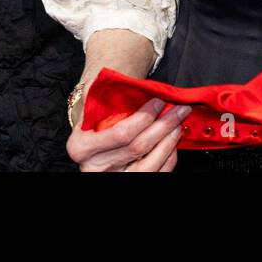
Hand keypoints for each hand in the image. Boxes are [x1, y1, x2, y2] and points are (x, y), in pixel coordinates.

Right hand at [67, 98, 192, 171]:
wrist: (90, 146)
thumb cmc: (93, 124)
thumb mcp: (88, 111)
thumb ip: (97, 96)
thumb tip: (109, 79)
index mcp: (81, 147)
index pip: (121, 133)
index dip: (144, 118)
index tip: (159, 101)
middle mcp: (95, 167)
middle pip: (138, 147)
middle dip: (163, 125)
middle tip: (179, 109)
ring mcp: (114, 178)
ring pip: (150, 163)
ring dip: (169, 140)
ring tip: (178, 123)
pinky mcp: (131, 183)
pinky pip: (156, 174)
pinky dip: (169, 157)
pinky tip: (173, 142)